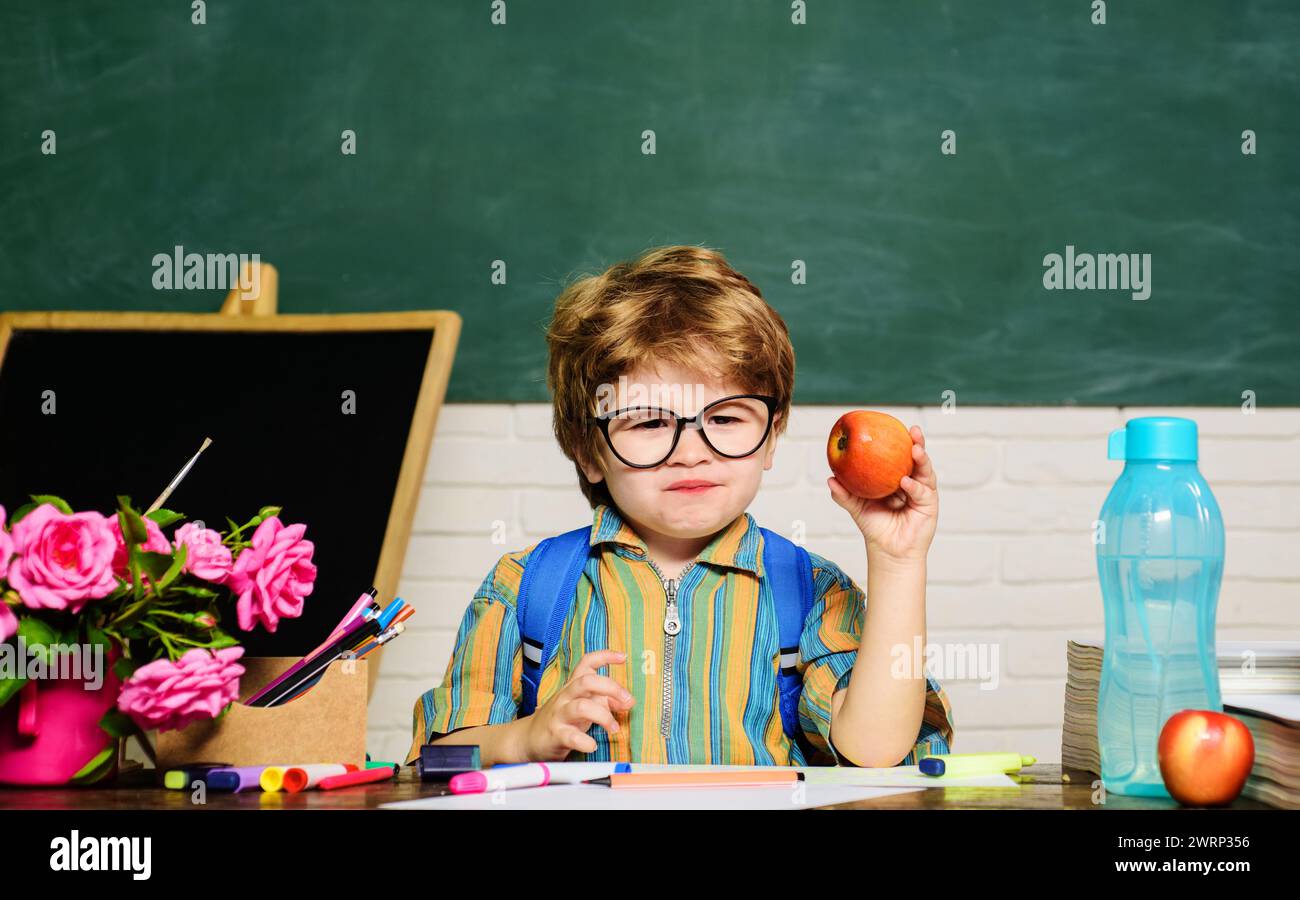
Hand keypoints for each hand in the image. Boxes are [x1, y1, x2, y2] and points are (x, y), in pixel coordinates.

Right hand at [520, 649, 633, 760]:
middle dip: (611, 688)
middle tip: (627, 700)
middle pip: (586, 681)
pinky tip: (592, 745)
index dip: (605, 656)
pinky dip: (586, 742)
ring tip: (614, 728)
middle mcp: (565, 696)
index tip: (623, 657)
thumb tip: (628, 701)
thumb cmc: (562, 719)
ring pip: (582, 707)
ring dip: (604, 717)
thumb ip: (605, 701)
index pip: (586, 663)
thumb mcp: (583, 705)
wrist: (528, 739)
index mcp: (573, 686)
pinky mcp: (555, 735)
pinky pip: (572, 737)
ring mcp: (559, 715)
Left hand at [827, 424, 937, 561]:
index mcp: (897, 478)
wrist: (887, 552)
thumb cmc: (875, 527)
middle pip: (918, 459)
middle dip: (918, 444)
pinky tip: (905, 481)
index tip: (896, 426)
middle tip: (913, 432)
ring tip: (915, 451)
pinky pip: (922, 492)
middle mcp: (913, 482)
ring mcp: (922, 493)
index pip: (901, 456)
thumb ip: (844, 494)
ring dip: (921, 460)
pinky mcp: (929, 506)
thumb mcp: (857, 508)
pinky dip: (914, 486)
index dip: (900, 442)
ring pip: (925, 472)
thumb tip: (830, 479)